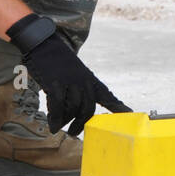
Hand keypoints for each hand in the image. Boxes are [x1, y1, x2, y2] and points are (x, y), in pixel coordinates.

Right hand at [11, 16, 130, 135]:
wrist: (43, 43)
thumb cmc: (57, 63)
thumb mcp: (75, 74)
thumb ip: (78, 91)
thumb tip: (75, 114)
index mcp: (90, 80)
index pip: (107, 96)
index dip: (119, 107)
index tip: (131, 115)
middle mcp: (83, 81)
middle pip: (88, 109)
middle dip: (81, 124)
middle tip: (74, 132)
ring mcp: (70, 81)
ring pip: (73, 109)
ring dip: (66, 122)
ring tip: (59, 127)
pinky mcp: (55, 82)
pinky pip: (58, 106)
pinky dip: (55, 118)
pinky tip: (53, 125)